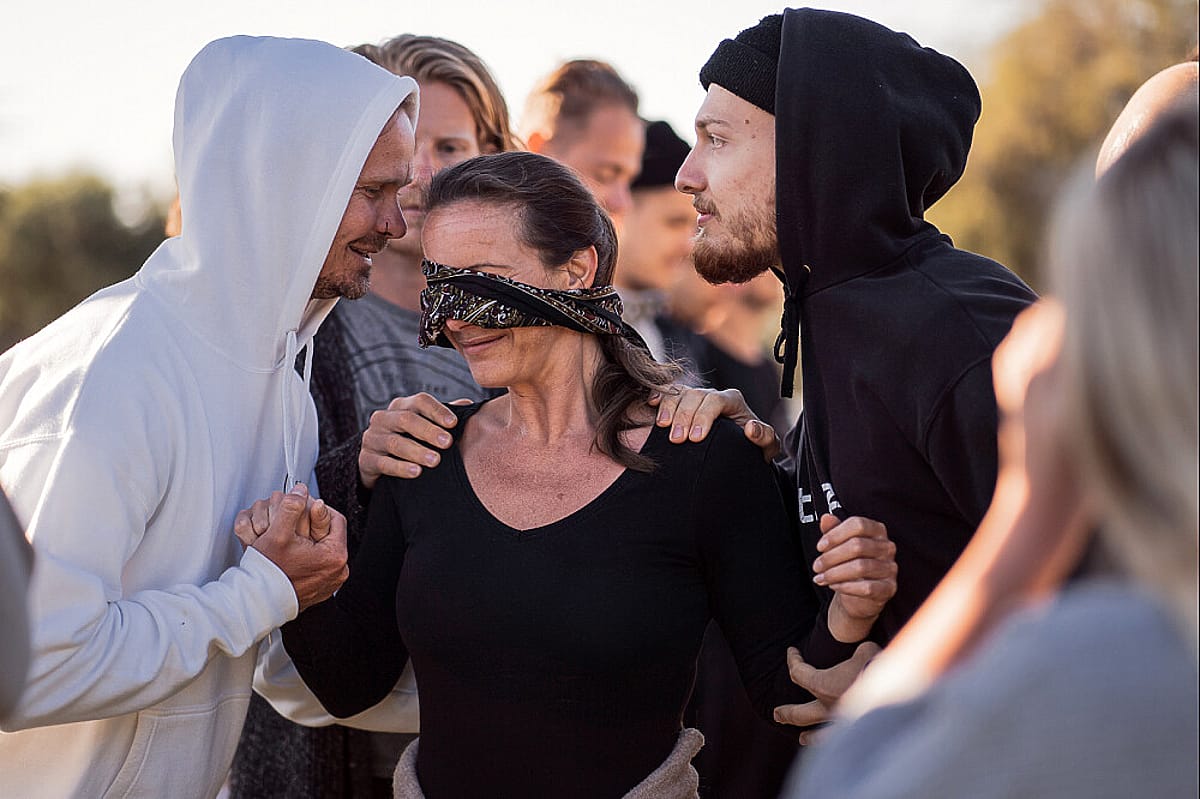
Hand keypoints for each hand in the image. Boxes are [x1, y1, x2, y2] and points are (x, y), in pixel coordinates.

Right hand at [234, 483, 348, 611]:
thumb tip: (301, 490)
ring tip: (293, 539)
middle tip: (295, 523)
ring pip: (325, 549)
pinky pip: (320, 564)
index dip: (318, 509)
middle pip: (330, 535)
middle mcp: (338, 571)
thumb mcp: (278, 533)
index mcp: (335, 556)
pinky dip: (309, 556)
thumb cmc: (268, 574)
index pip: (335, 519)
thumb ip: (292, 507)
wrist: (259, 604)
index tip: (304, 507)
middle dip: (313, 525)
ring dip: (310, 540)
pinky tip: (293, 555)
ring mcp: (331, 582)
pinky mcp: (322, 589)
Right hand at [358, 393, 469, 486]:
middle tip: (448, 443)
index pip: (420, 401)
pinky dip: (401, 468)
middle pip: (406, 419)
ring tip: (435, 461)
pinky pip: (383, 463)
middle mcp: (384, 419)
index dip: (437, 411)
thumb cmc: (408, 440)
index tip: (454, 423)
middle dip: (428, 431)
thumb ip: (443, 416)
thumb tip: (468, 404)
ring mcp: (373, 439)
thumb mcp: (423, 426)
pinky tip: (416, 472)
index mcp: (401, 406)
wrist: (376, 462)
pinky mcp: (366, 460)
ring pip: (395, 442)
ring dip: (417, 451)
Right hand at [648, 386, 778, 458]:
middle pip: (694, 396)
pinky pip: (668, 393)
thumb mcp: (767, 447)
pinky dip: (658, 396)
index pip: (715, 400)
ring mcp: (695, 397)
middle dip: (684, 416)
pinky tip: (651, 404)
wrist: (739, 449)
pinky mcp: (682, 403)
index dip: (703, 417)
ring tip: (662, 427)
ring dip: (668, 409)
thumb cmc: (753, 447)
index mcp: (732, 400)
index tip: (695, 438)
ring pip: (679, 393)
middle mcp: (712, 395)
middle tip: (676, 440)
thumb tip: (750, 428)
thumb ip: (765, 438)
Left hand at [773, 641, 879, 743]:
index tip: (791, 651)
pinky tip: (836, 748)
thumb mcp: (865, 650)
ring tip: (801, 739)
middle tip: (776, 714)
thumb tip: (864, 654)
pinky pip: (843, 740)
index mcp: (823, 685)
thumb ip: (860, 653)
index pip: (798, 673)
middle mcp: (828, 707)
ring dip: (810, 736)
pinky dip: (835, 743)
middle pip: (800, 713)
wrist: (895, 691)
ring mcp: (843, 723)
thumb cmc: (877, 666)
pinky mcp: (859, 733)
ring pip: (820, 734)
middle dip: (787, 713)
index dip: (793, 661)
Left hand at [812, 514, 897, 641]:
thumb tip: (826, 518)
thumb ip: (833, 530)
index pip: (858, 524)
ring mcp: (890, 568)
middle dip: (831, 557)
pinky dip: (846, 587)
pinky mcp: (889, 587)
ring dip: (835, 573)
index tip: (820, 546)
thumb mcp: (840, 544)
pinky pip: (867, 587)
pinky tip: (834, 585)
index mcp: (877, 530)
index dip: (835, 535)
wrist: (860, 594)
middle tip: (817, 566)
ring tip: (822, 577)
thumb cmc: (850, 563)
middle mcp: (887, 547)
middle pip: (858, 546)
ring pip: (861, 567)